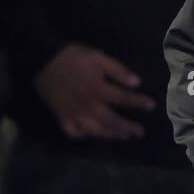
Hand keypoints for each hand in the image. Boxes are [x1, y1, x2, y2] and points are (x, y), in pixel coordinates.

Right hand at [34, 43, 153, 139]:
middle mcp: (87, 105)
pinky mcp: (61, 116)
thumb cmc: (72, 57)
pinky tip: (90, 134)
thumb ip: (117, 70)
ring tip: (123, 137)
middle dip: (127, 127)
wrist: (43, 60)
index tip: (151, 105)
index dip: (138, 103)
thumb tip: (137, 83)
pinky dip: (83, 135)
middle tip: (140, 133)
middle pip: (111, 120)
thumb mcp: (98, 57)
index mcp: (97, 89)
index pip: (123, 98)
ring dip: (110, 134)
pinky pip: (73, 131)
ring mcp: (73, 113)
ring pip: (94, 129)